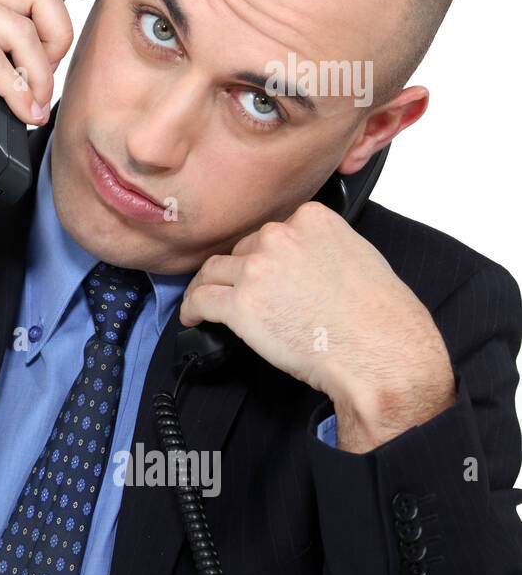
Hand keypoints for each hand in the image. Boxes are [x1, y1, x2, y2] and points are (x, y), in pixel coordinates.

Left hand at [178, 200, 455, 452]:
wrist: (381, 355)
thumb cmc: (380, 318)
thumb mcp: (359, 256)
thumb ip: (322, 247)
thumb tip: (302, 261)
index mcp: (312, 219)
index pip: (271, 230)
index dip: (263, 254)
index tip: (260, 271)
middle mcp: (281, 236)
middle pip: (241, 249)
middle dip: (240, 272)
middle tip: (242, 294)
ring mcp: (257, 268)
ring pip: (214, 271)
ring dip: (208, 287)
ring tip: (205, 302)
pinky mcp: (240, 303)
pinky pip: (200, 298)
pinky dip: (193, 307)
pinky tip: (194, 317)